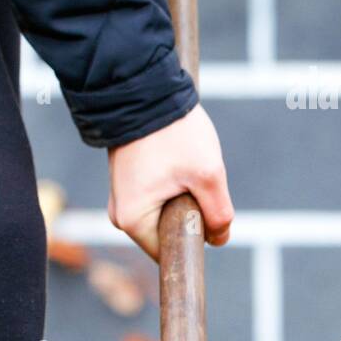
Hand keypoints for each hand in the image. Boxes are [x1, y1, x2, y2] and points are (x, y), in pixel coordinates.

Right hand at [107, 105, 233, 258]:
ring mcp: (121, 198)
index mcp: (133, 221)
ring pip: (162, 213)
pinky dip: (171, 185)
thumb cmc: (173, 131)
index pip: (168, 253)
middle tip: (195, 179)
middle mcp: (120, 215)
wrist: (144, 87)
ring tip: (183, 164)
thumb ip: (219, 213)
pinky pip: (155, 197)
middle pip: (165, 233)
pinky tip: (174, 159)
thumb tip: (220, 239)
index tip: (205, 215)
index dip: (193, 240)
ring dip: (181, 197)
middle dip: (188, 213)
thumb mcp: (208, 173)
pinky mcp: (126, 182)